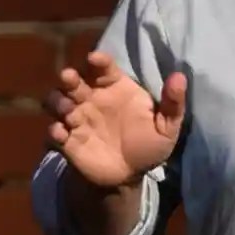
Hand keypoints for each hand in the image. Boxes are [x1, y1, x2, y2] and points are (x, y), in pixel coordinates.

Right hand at [44, 51, 185, 188]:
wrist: (129, 175)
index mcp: (116, 89)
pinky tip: (62, 133)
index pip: (103, 68)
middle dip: (68, 77)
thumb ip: (173, 103)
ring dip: (57, 102)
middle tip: (69, 77)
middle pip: (73, 81)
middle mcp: (92, 99)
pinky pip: (53, 132)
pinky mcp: (67, 141)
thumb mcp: (166, 127)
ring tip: (68, 109)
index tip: (94, 59)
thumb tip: (180, 77)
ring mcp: (77, 119)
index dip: (98, 61)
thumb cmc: (148, 145)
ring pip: (56, 101)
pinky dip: (54, 131)